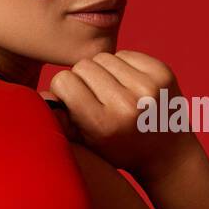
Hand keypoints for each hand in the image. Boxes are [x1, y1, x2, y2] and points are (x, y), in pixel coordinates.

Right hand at [47, 50, 200, 183]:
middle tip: (96, 98)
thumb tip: (40, 95)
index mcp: (103, 124)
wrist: (168, 154)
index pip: (64, 81)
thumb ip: (59, 119)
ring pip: (103, 57)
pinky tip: (130, 86)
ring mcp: (148, 87)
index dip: (65, 90)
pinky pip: (125, 54)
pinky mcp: (162, 73)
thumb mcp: (85, 143)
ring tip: (113, 92)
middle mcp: (127, 105)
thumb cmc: (119, 149)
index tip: (75, 102)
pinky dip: (123, 66)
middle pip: (83, 66)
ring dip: (103, 71)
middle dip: (84, 79)